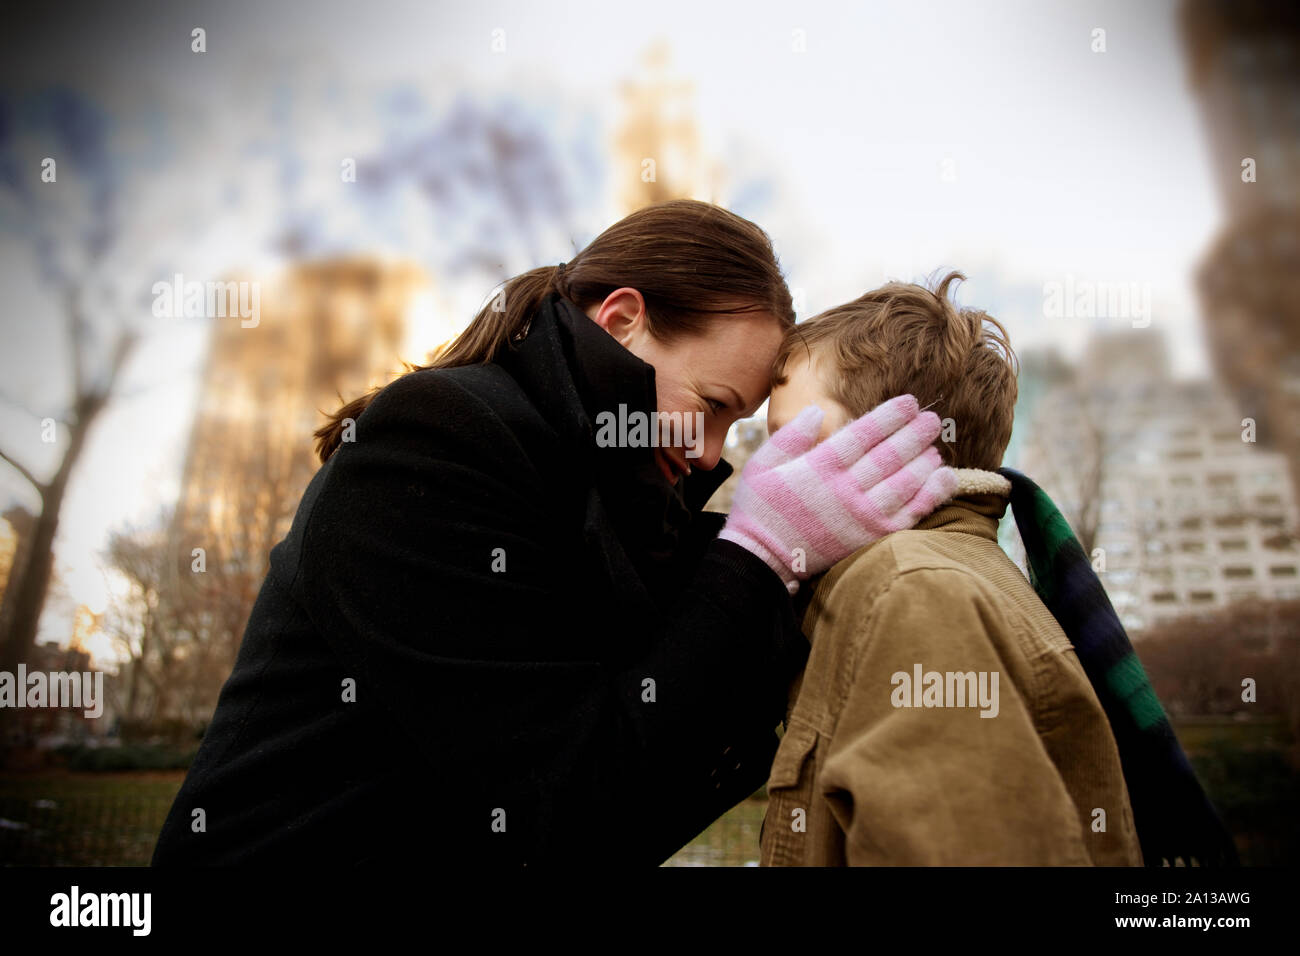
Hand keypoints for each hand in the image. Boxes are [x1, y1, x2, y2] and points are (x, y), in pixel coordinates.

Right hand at [718, 395, 956, 592]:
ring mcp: (860, 515)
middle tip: (931, 419)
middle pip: (889, 455)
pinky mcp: (871, 538)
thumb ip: (789, 437)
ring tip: (934, 446)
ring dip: (924, 461)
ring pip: (904, 482)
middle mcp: (844, 489)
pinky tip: (945, 478)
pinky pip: (910, 514)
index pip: (863, 434)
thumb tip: (816, 411)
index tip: (909, 402)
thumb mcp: (760, 466)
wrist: (761, 559)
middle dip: (914, 433)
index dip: (890, 416)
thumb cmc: (759, 510)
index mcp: (819, 467)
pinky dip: (931, 495)